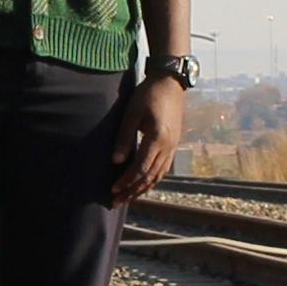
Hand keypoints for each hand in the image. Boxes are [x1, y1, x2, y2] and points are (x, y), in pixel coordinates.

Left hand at [105, 73, 187, 205]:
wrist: (170, 82)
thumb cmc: (148, 94)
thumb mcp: (132, 114)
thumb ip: (124, 138)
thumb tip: (116, 161)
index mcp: (157, 139)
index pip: (140, 168)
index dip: (126, 181)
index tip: (112, 190)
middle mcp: (168, 146)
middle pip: (149, 177)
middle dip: (132, 191)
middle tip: (116, 203)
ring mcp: (173, 146)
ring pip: (158, 175)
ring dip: (142, 189)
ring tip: (128, 198)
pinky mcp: (174, 144)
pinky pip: (164, 168)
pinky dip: (152, 179)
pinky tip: (143, 184)